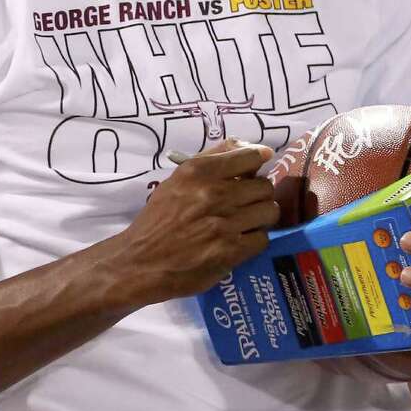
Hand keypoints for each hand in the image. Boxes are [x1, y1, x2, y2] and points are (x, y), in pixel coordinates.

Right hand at [113, 139, 279, 306]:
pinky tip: (239, 242)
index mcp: (198, 171)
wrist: (141, 262)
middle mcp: (213, 193)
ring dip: (260, 218)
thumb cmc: (158, 219)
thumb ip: (212, 160)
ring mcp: (223, 222)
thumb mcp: (176, 181)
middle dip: (258, 195)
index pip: (250, 156)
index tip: (253, 172)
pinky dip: (253, 241)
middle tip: (246, 204)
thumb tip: (255, 148)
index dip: (257, 164)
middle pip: (264, 186)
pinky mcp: (230, 250)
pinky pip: (262, 238)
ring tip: (246, 223)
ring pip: (269, 212)